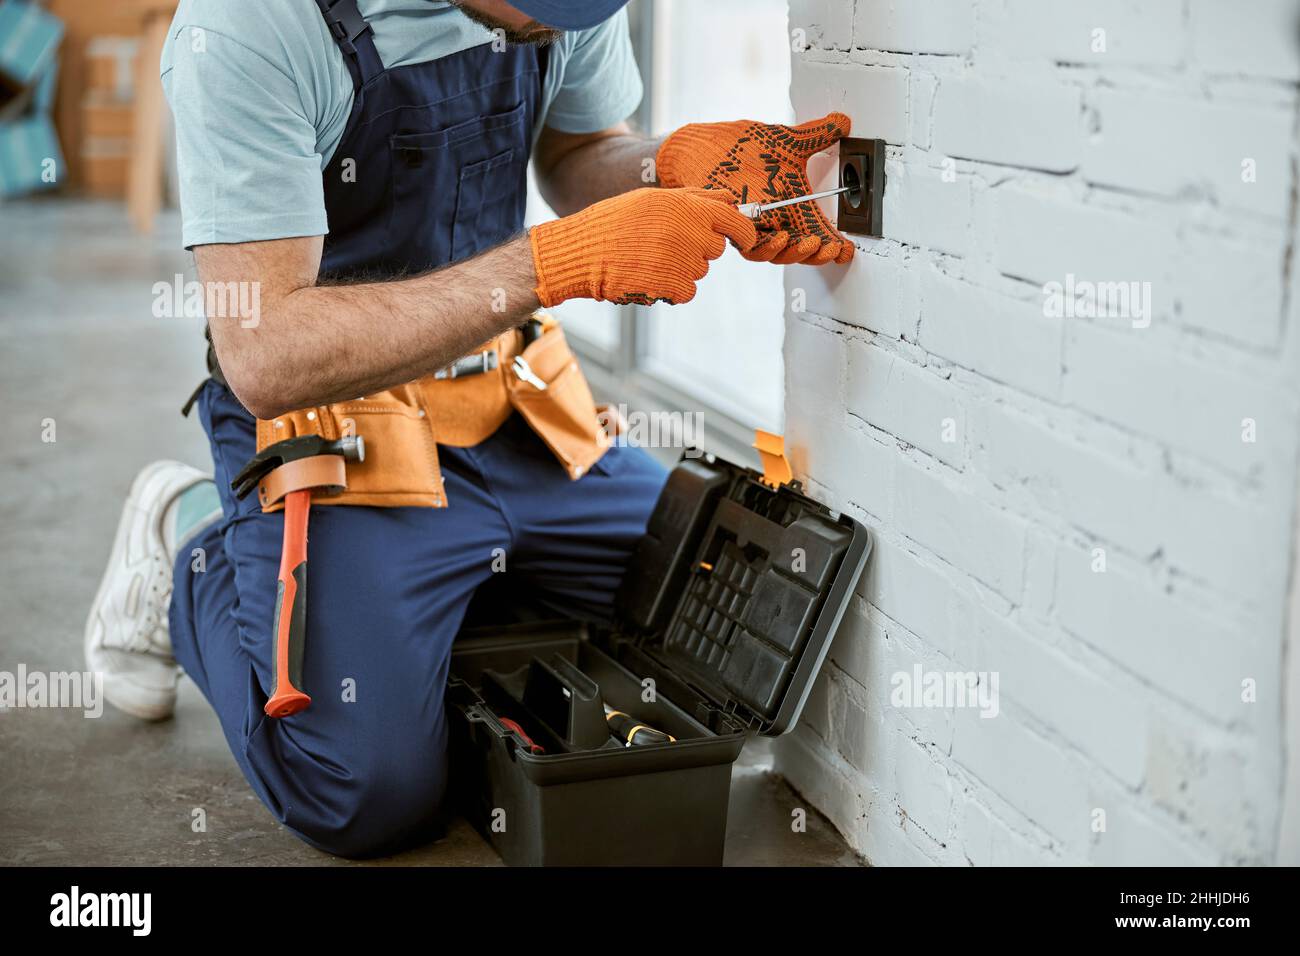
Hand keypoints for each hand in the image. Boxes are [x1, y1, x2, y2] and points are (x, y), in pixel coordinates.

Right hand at [529, 187, 757, 306]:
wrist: (583, 251)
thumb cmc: (614, 222)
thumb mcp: (653, 198)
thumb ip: (693, 199)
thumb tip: (728, 200)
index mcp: (687, 205)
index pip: (734, 218)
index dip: (742, 230)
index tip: (742, 237)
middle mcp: (691, 231)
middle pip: (716, 247)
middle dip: (699, 248)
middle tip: (666, 245)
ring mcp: (684, 260)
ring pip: (700, 270)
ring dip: (681, 269)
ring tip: (649, 259)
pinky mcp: (675, 286)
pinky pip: (687, 291)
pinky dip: (672, 289)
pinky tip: (649, 277)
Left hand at [656, 112, 854, 265]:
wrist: (702, 148)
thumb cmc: (740, 147)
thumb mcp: (785, 139)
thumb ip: (815, 135)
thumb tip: (842, 123)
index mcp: (791, 206)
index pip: (816, 232)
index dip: (833, 245)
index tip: (847, 249)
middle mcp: (773, 221)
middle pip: (798, 251)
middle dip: (817, 254)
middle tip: (829, 247)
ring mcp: (752, 225)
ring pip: (775, 254)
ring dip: (795, 253)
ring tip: (809, 242)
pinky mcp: (732, 224)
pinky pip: (748, 245)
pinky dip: (766, 245)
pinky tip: (779, 235)